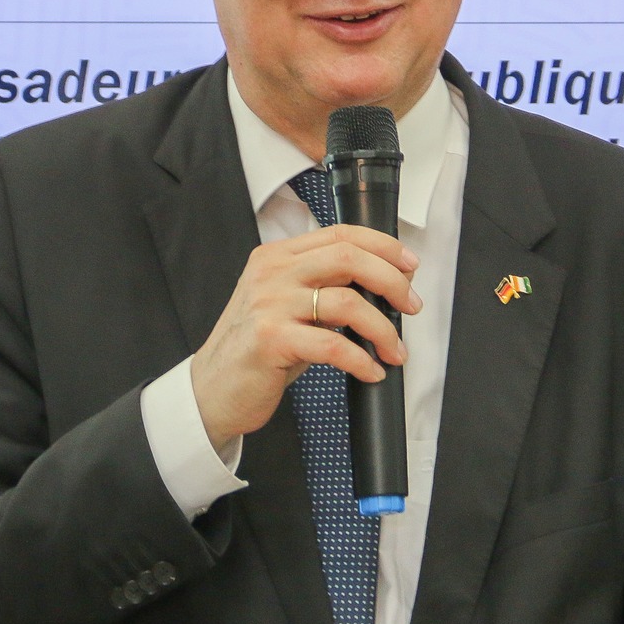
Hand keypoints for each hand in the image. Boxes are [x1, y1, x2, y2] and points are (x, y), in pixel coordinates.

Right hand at [190, 225, 422, 449]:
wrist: (212, 389)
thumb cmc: (258, 349)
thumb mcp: (287, 305)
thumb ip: (323, 286)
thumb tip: (384, 284)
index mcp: (277, 256)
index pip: (340, 234)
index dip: (383, 246)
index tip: (410, 267)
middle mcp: (272, 273)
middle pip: (348, 257)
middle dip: (391, 281)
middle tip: (410, 307)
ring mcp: (269, 304)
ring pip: (346, 302)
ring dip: (382, 329)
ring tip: (394, 351)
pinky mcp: (270, 340)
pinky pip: (332, 345)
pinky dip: (361, 360)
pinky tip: (371, 372)